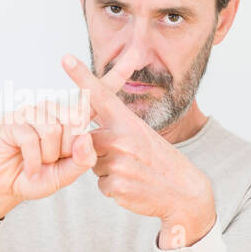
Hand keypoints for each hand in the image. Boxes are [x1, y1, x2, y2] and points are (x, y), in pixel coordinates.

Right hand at [0, 67, 127, 206]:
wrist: (6, 186)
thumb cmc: (39, 177)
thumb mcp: (68, 173)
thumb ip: (81, 159)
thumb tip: (84, 136)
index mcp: (72, 119)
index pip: (98, 94)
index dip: (117, 74)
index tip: (135, 55)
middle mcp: (54, 109)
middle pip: (76, 122)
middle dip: (67, 151)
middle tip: (53, 162)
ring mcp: (33, 111)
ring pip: (54, 130)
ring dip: (48, 156)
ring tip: (40, 163)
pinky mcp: (13, 118)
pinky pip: (33, 139)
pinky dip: (34, 160)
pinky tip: (29, 166)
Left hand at [61, 48, 214, 242]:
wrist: (184, 193)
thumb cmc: (161, 163)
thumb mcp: (144, 136)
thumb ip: (116, 129)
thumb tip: (87, 129)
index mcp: (129, 123)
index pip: (101, 95)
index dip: (81, 76)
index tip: (65, 58)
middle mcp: (122, 139)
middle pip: (87, 140)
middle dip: (98, 150)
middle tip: (128, 158)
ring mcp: (118, 162)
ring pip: (92, 164)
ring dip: (106, 170)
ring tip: (132, 172)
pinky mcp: (116, 185)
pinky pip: (101, 185)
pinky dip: (113, 187)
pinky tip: (132, 186)